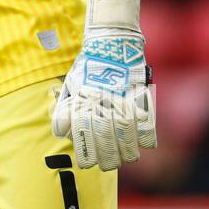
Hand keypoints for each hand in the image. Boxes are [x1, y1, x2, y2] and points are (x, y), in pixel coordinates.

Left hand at [51, 0, 156, 170]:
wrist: (112, 43)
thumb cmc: (88, 68)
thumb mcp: (71, 85)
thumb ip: (65, 110)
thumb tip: (61, 133)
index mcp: (85, 101)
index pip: (85, 136)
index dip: (87, 154)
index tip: (88, 164)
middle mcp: (104, 104)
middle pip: (107, 142)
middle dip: (107, 158)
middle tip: (107, 165)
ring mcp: (124, 102)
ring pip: (128, 137)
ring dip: (127, 152)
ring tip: (125, 159)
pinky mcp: (141, 98)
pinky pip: (147, 125)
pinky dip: (146, 138)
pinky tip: (143, 146)